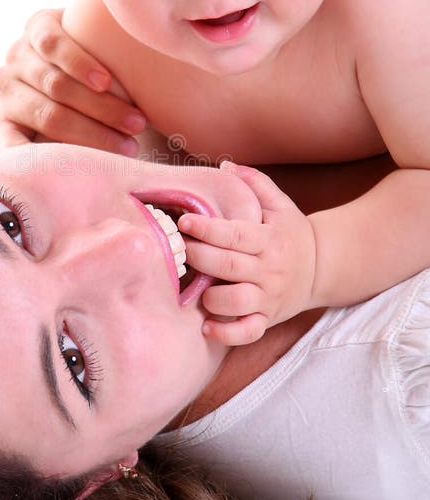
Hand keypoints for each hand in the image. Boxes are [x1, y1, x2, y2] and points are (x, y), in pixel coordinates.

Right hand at [0, 8, 145, 154]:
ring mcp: (7, 92)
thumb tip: (156, 46)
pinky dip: (27, 153)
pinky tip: (52, 165)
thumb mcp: (97, 39)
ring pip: (47, 114)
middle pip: (56, 85)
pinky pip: (8, 139)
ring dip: (90, 134)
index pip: (51, 43)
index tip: (107, 83)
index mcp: (39, 27)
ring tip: (127, 147)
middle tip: (138, 124)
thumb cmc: (97, 59)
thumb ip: (113, 40)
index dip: (79, 62)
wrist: (63, 83)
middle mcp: (17, 57)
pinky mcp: (2, 123)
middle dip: (101, 107)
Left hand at [177, 163, 316, 345]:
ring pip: (236, 302)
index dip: (207, 228)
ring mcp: (268, 297)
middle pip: (228, 266)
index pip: (235, 235)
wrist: (322, 267)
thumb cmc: (291, 233)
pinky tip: (207, 327)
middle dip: (199, 257)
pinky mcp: (267, 319)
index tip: (184, 221)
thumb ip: (255, 183)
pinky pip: (247, 333)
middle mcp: (269, 270)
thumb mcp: (280, 204)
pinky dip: (226, 334)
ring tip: (196, 287)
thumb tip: (225, 165)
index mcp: (269, 240)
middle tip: (178, 249)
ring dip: (210, 297)